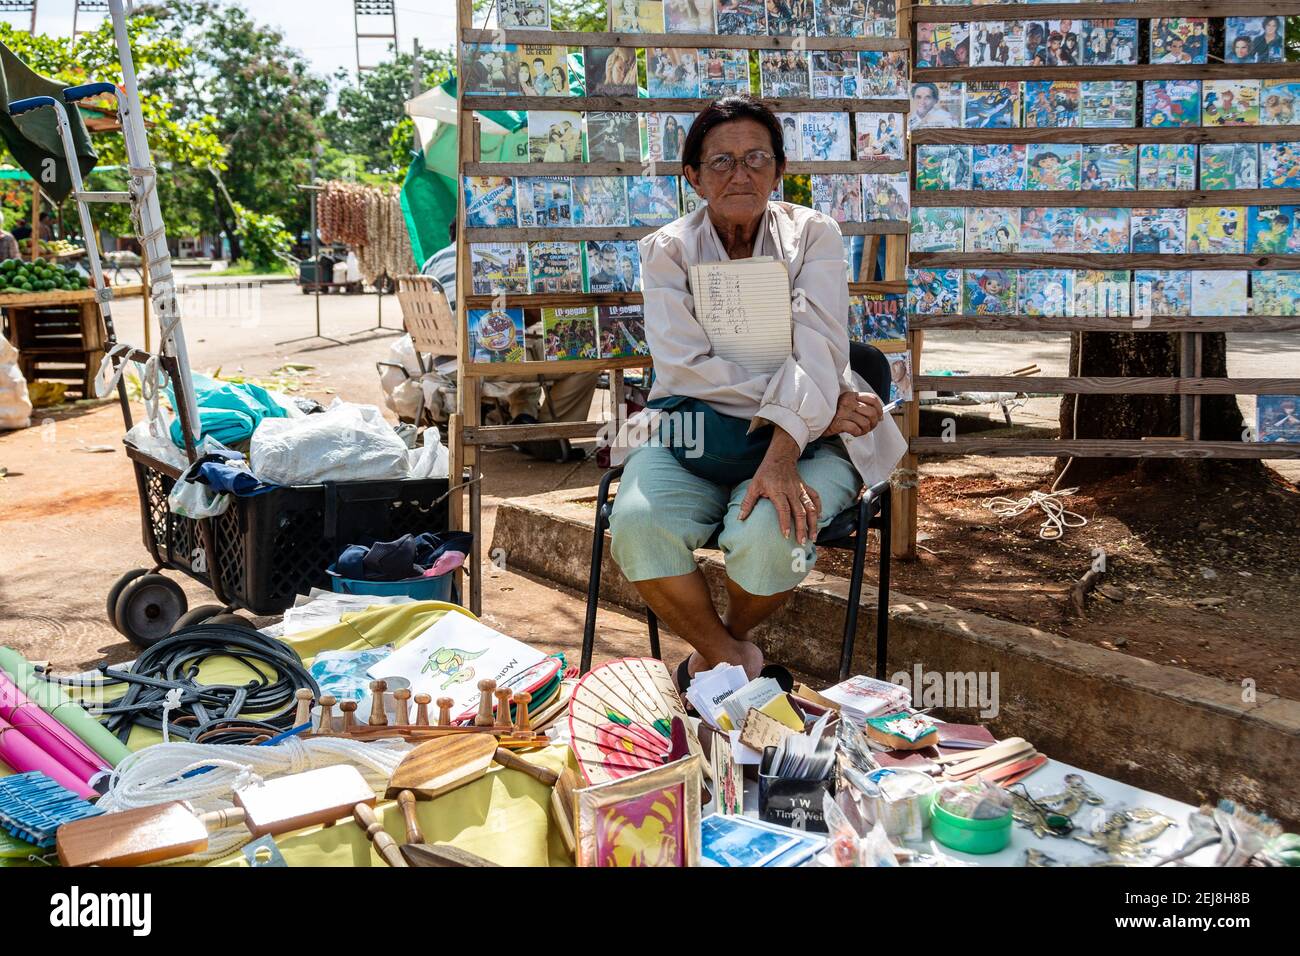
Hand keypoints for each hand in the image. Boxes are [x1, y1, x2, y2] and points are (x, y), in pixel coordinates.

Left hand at [738, 430, 821, 545]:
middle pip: (800, 512)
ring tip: (813, 537)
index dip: (785, 523)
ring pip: (811, 507)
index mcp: (778, 491)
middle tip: (802, 542)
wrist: (780, 457)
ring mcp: (800, 489)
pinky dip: (819, 508)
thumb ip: (748, 502)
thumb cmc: (765, 473)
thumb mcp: (754, 485)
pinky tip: (819, 519)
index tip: (786, 535)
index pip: (784, 509)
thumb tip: (740, 518)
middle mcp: (791, 491)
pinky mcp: (806, 487)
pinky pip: (815, 498)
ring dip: (813, 523)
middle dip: (802, 528)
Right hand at [826, 390, 883, 437]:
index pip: (872, 399)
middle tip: (869, 427)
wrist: (814, 420)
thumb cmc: (833, 414)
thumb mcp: (847, 406)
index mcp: (851, 395)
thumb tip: (880, 417)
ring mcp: (842, 412)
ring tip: (860, 431)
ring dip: (865, 430)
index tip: (879, 417)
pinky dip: (858, 433)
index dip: (879, 409)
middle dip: (874, 423)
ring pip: (865, 422)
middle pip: (871, 412)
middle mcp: (848, 402)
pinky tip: (854, 433)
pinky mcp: (838, 423)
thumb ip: (862, 408)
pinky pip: (855, 429)